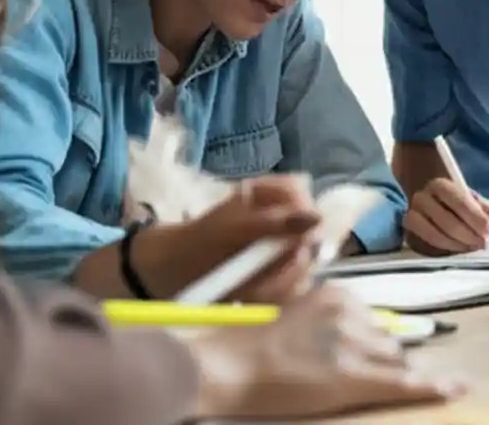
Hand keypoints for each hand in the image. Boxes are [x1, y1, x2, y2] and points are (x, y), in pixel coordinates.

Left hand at [135, 175, 321, 301]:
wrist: (170, 277)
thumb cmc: (196, 245)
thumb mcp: (232, 230)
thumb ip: (275, 222)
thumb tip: (318, 219)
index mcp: (268, 194)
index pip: (303, 193)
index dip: (304, 216)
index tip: (294, 241)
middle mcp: (281, 217)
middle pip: (313, 232)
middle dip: (291, 262)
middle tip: (266, 276)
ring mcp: (281, 246)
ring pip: (306, 264)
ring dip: (280, 283)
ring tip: (249, 291)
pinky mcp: (279, 274)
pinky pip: (294, 285)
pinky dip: (275, 295)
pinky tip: (251, 297)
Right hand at [189, 286, 465, 418]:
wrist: (227, 366)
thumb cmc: (249, 346)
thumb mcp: (295, 315)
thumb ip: (327, 317)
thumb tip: (358, 332)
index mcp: (336, 294)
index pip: (372, 321)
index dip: (363, 344)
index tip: (344, 355)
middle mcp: (351, 312)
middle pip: (386, 342)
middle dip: (374, 360)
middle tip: (332, 374)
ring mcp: (354, 344)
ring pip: (393, 362)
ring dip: (379, 375)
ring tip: (334, 383)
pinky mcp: (354, 376)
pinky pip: (404, 381)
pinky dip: (434, 385)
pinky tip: (458, 386)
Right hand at [403, 178, 488, 254]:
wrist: (432, 203)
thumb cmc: (457, 202)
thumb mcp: (472, 200)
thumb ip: (485, 206)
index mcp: (439, 185)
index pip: (458, 201)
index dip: (475, 217)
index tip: (488, 230)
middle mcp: (422, 197)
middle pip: (447, 221)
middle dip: (469, 235)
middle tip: (482, 243)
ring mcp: (412, 214)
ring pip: (436, 234)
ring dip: (458, 244)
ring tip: (472, 247)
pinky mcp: (408, 230)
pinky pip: (427, 242)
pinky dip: (445, 248)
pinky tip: (458, 249)